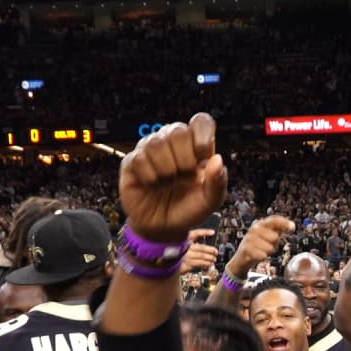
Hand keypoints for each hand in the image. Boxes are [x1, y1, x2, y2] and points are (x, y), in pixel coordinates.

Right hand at [119, 113, 226, 242]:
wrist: (163, 228)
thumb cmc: (188, 209)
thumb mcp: (210, 201)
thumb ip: (218, 182)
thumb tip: (217, 159)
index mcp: (195, 146)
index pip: (201, 121)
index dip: (203, 136)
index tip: (202, 158)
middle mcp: (172, 142)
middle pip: (178, 131)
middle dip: (184, 160)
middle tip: (183, 178)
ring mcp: (150, 150)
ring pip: (156, 143)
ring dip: (166, 170)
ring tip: (168, 182)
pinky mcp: (132, 162)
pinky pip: (139, 158)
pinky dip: (150, 177)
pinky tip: (152, 184)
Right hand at [182, 227, 218, 271]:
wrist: (169, 266)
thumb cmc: (179, 253)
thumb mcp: (184, 244)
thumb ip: (195, 239)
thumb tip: (211, 233)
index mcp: (183, 239)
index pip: (194, 234)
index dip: (204, 232)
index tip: (212, 232)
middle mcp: (183, 247)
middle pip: (200, 247)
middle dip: (210, 250)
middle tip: (215, 252)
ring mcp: (184, 257)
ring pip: (200, 256)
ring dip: (209, 258)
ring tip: (213, 259)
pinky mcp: (185, 265)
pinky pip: (198, 264)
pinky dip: (205, 264)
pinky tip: (209, 264)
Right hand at [228, 215, 292, 274]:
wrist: (241, 259)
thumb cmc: (258, 246)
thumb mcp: (269, 237)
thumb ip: (278, 230)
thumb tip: (291, 225)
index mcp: (261, 224)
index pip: (274, 220)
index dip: (284, 222)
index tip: (293, 228)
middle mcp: (254, 229)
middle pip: (274, 236)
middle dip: (274, 244)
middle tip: (268, 246)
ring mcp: (249, 238)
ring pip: (269, 247)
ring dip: (268, 252)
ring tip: (262, 251)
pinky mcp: (246, 249)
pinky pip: (262, 255)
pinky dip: (263, 257)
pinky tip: (258, 256)